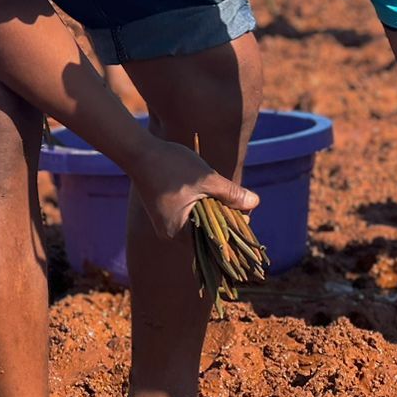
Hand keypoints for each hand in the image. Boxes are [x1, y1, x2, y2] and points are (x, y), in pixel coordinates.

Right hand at [129, 137, 258, 239]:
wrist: (140, 151)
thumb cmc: (172, 165)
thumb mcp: (207, 179)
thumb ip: (231, 194)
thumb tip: (255, 203)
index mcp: (178, 234)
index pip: (214, 244)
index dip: (233, 233)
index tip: (247, 216)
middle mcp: (171, 236)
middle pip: (208, 237)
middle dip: (226, 223)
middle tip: (242, 206)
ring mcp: (167, 225)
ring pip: (201, 226)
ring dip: (216, 215)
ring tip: (229, 200)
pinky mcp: (166, 215)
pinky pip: (191, 218)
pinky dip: (204, 210)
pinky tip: (214, 197)